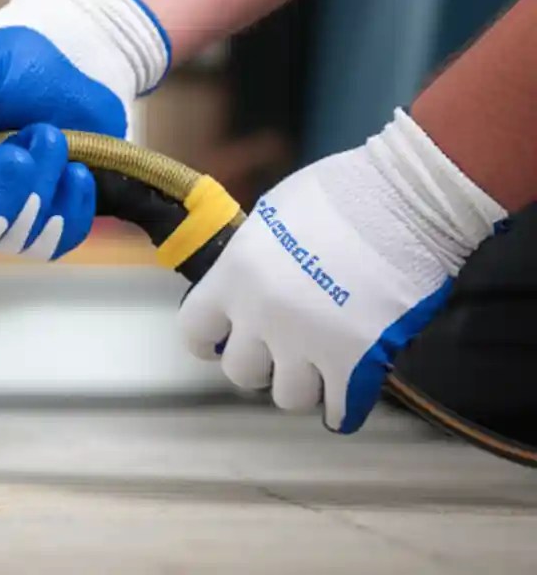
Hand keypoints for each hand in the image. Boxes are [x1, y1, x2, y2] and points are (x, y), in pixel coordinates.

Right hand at [0, 0, 170, 265]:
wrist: (84, 55)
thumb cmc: (15, 58)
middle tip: (18, 152)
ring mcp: (3, 209)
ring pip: (11, 238)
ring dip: (37, 189)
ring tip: (51, 135)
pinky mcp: (46, 218)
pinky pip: (54, 242)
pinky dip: (69, 208)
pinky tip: (76, 170)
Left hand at [178, 110, 506, 431]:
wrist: (408, 198)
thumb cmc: (342, 193)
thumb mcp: (271, 218)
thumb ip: (250, 261)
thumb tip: (244, 284)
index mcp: (235, 276)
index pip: (195, 331)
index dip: (210, 340)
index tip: (224, 340)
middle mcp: (262, 316)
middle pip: (241, 372)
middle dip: (260, 363)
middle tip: (282, 348)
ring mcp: (308, 342)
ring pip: (288, 396)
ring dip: (303, 383)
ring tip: (320, 364)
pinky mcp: (357, 360)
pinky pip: (340, 409)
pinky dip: (344, 406)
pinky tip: (349, 392)